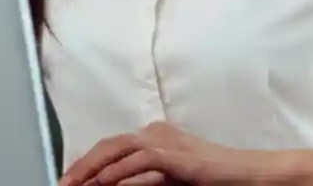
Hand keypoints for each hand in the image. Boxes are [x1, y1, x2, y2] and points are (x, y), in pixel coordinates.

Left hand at [57, 121, 312, 185]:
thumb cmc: (213, 179)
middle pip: (109, 144)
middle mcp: (156, 132)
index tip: (69, 179)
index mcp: (154, 135)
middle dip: (81, 164)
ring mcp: (166, 140)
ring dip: (93, 170)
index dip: (86, 162)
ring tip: (75, 185)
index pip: (111, 146)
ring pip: (118, 149)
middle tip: (63, 183)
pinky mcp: (177, 154)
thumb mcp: (170, 180)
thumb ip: (143, 181)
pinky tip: (103, 184)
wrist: (249, 174)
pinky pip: (140, 160)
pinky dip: (119, 173)